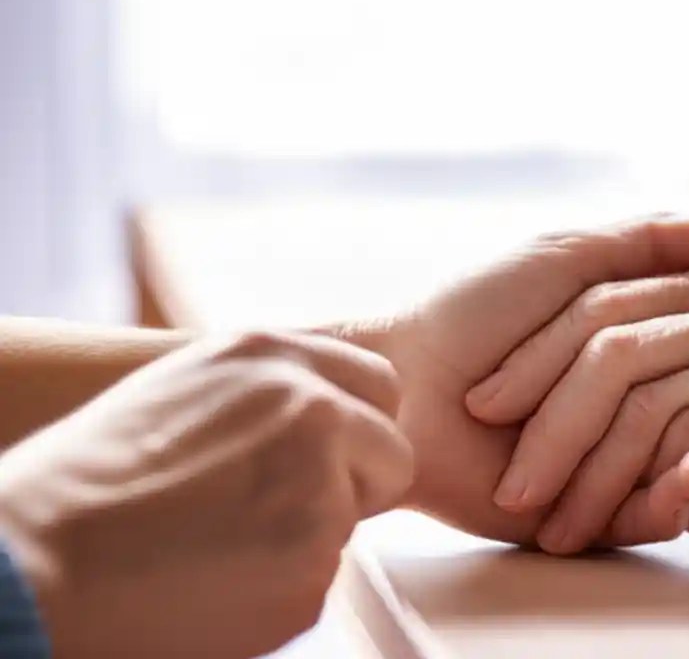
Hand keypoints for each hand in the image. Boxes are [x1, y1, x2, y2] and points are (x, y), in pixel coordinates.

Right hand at [0, 331, 413, 658]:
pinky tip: (218, 579)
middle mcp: (310, 407)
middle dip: (360, 482)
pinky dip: (282, 588)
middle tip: (287, 509)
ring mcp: (319, 482)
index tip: (332, 454)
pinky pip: (322, 578)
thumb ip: (267, 391)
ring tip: (223, 543)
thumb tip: (325, 409)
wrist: (41, 553)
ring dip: (309, 537)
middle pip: (394, 449)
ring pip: (354, 520)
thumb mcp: (189, 388)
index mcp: (272, 354)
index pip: (379, 383)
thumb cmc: (95, 479)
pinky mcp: (313, 559)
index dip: (359, 428)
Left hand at [348, 214, 688, 547]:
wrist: (403, 384)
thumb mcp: (572, 259)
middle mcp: (631, 410)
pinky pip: (643, 524)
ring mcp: (610, 466)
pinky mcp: (585, 518)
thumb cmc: (478, 312)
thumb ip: (653, 243)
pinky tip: (681, 492)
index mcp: (637, 353)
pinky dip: (668, 511)